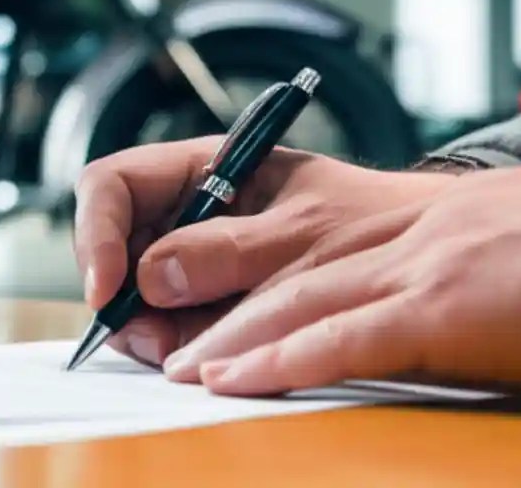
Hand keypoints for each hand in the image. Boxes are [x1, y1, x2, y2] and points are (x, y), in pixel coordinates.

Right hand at [72, 137, 456, 367]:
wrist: (423, 257)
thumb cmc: (372, 223)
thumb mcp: (302, 231)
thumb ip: (227, 251)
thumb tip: (153, 275)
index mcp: (199, 167)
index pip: (112, 184)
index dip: (96, 232)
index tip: (108, 286)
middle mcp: (186, 212)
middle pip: (113, 244)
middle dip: (121, 292)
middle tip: (150, 336)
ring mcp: (193, 260)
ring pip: (133, 292)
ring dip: (146, 326)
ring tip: (186, 348)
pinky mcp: (204, 305)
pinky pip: (163, 325)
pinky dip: (171, 345)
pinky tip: (200, 352)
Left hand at [164, 165, 520, 399]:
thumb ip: (473, 269)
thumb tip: (453, 306)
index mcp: (434, 215)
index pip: (324, 242)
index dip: (260, 272)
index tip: (215, 303)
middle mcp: (417, 227)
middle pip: (292, 261)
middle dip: (221, 299)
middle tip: (164, 334)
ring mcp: (430, 261)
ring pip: (300, 295)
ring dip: (230, 336)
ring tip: (178, 369)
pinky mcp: (452, 305)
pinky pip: (348, 335)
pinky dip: (282, 358)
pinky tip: (233, 379)